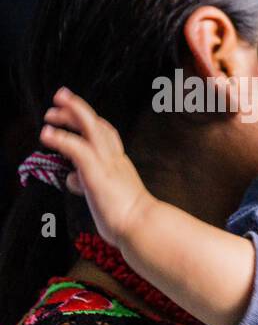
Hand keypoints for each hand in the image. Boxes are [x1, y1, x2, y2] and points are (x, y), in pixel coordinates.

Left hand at [40, 88, 153, 247]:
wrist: (143, 227)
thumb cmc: (129, 218)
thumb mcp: (107, 194)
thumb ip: (88, 182)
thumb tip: (73, 180)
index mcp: (119, 164)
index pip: (106, 134)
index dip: (90, 120)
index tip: (74, 113)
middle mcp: (114, 158)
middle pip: (98, 125)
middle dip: (78, 109)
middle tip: (60, 98)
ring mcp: (107, 164)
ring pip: (90, 128)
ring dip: (69, 115)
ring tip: (50, 112)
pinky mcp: (96, 172)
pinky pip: (77, 148)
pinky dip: (60, 138)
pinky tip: (47, 133)